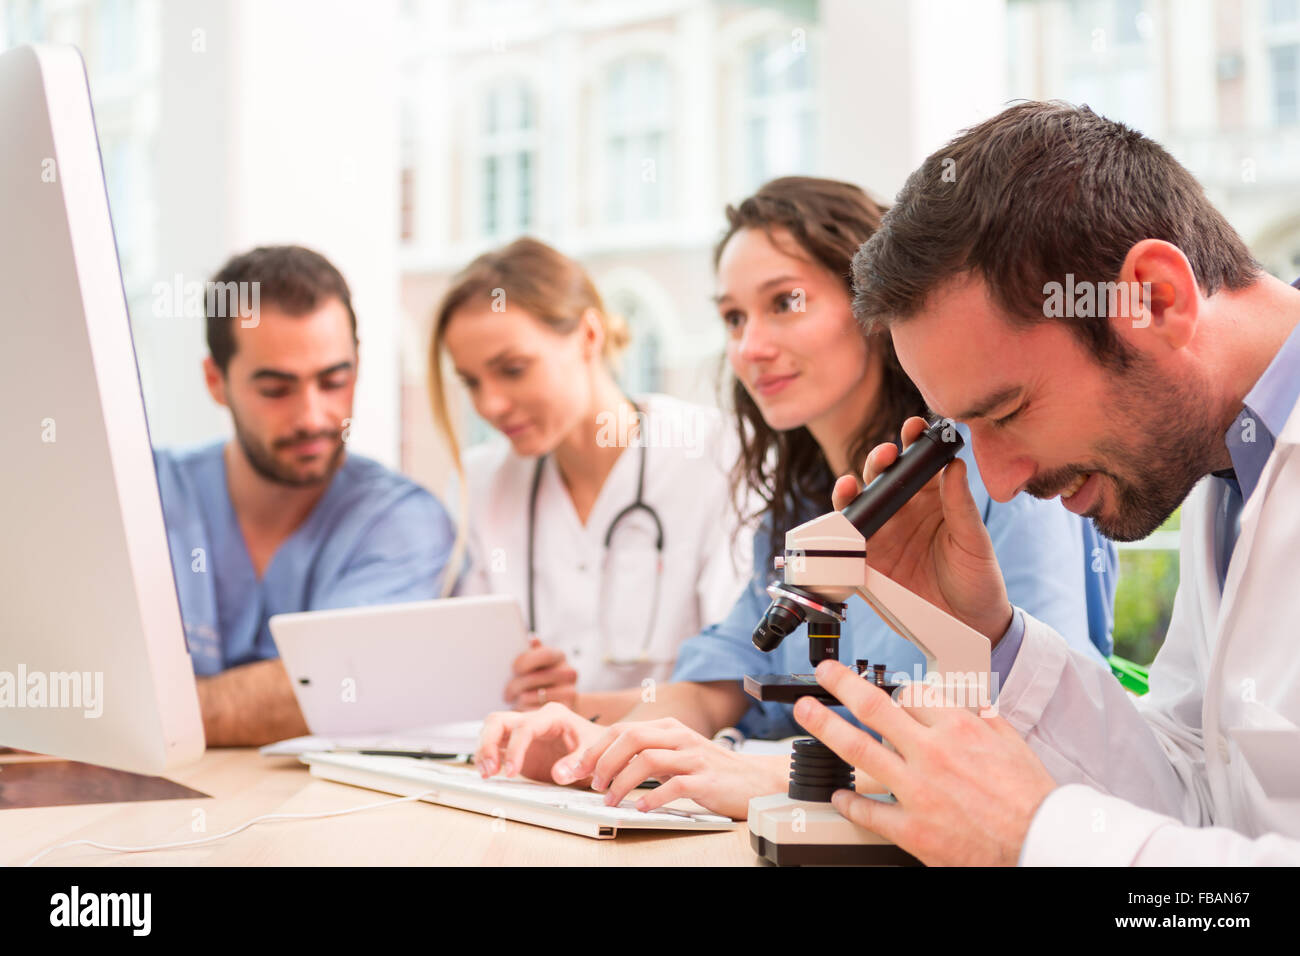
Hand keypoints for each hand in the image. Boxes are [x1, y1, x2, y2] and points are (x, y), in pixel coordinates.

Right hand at [476, 702, 602, 782]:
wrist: (600, 750)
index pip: (524, 727)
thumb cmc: (597, 747)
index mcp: (552, 716)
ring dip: (484, 750)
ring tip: (486, 774)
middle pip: (498, 721)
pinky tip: (488, 773)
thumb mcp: (593, 753)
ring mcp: (523, 732)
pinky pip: (495, 746)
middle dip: (488, 743)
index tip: (511, 771)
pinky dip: (488, 758)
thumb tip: (558, 774)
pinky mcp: (517, 747)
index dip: (515, 748)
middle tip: (490, 769)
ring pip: (492, 730)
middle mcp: (534, 720)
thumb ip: (576, 763)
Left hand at [505, 636, 577, 709]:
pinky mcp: (564, 710)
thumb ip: (534, 651)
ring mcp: (569, 692)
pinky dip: (524, 711)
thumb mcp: (540, 662)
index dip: (525, 661)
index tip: (513, 669)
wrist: (564, 701)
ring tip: (515, 700)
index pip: (544, 654)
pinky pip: (534, 712)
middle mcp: (568, 673)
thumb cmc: (545, 678)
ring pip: (529, 696)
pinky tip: (523, 708)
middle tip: (506, 693)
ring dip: (518, 700)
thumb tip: (533, 639)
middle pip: (532, 678)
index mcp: (560, 656)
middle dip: (514, 686)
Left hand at [554, 718, 784, 819]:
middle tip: (593, 785)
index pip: (623, 730)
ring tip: (612, 799)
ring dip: (622, 782)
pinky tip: (641, 808)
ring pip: (647, 761)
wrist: (755, 780)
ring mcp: (693, 757)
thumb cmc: (711, 770)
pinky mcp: (706, 779)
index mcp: (668, 728)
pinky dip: (652, 798)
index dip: (595, 749)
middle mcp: (679, 737)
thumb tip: (606, 765)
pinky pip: (673, 786)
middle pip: (630, 738)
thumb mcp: (677, 754)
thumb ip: (648, 754)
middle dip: (604, 762)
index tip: (578, 769)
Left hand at [794, 660, 1056, 865]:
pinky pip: (867, 810)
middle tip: (824, 673)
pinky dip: (847, 801)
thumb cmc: (1031, 799)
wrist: (1040, 847)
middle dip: (842, 684)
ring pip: (858, 749)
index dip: (895, 688)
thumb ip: (986, 718)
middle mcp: (931, 753)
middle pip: (874, 706)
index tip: (885, 689)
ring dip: (825, 726)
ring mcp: (917, 790)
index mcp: (959, 728)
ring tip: (806, 713)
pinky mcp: (910, 829)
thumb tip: (972, 700)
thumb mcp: (1014, 744)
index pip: (912, 692)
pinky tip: (837, 794)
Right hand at [833, 415, 1011, 643]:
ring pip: (860, 503)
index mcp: (932, 499)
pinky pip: (847, 539)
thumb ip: (961, 507)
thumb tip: (955, 466)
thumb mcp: (974, 542)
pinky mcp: (867, 561)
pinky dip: (839, 524)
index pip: (919, 463)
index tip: (916, 427)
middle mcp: (903, 512)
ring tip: (854, 482)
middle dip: (880, 460)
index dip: (915, 442)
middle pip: (883, 477)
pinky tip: (842, 510)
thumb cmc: (978, 580)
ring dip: (853, 487)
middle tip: (886, 455)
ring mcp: (883, 535)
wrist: (968, 626)